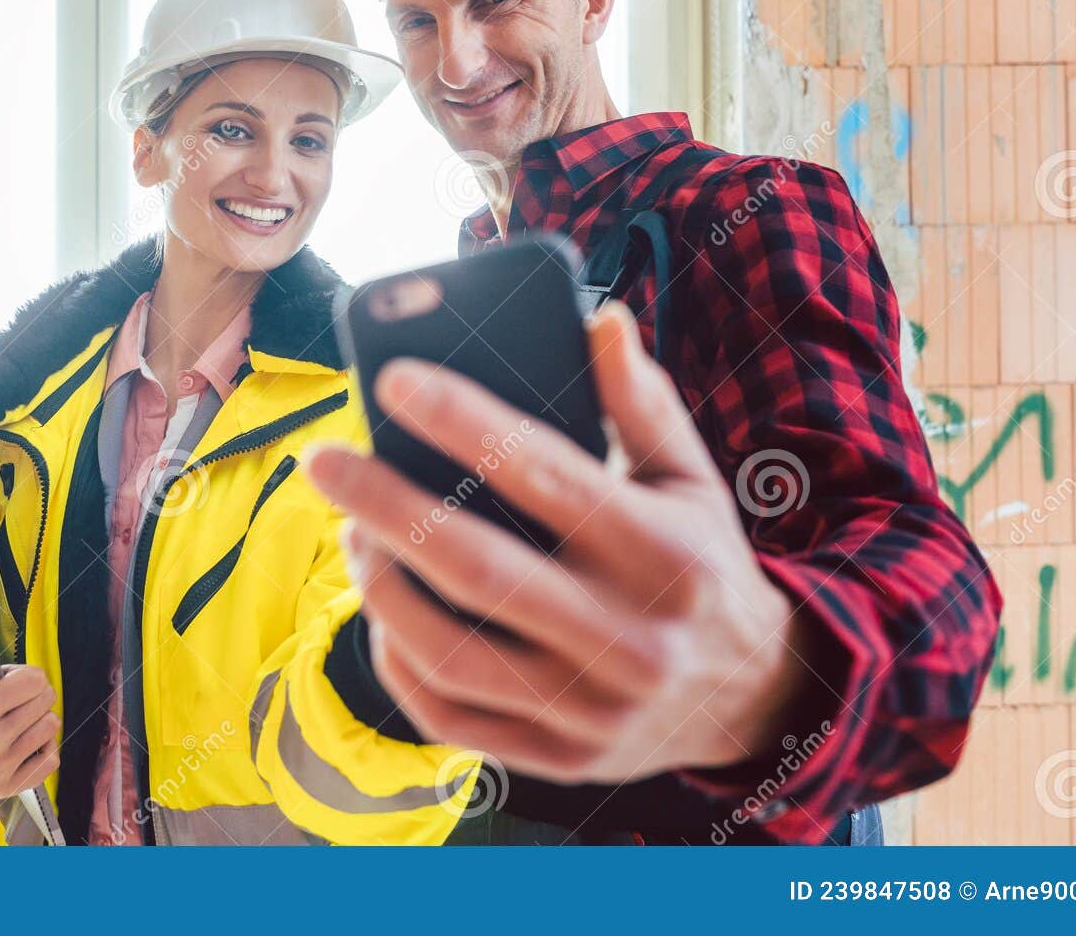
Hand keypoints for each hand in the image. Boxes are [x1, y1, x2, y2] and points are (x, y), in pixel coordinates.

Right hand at [0, 595, 59, 797]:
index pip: (36, 681)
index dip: (25, 676)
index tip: (6, 682)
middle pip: (47, 702)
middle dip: (33, 696)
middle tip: (10, 703)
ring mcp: (0, 770)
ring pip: (51, 728)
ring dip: (37, 721)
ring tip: (13, 722)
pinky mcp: (12, 788)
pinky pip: (52, 758)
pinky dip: (41, 749)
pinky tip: (19, 745)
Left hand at [302, 300, 809, 784]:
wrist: (752, 700)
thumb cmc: (701, 566)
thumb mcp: (692, 479)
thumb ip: (642, 402)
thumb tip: (600, 318)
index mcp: (665, 554)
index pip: (546, 474)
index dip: (461, 422)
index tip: (392, 380)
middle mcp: (628, 637)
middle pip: (475, 567)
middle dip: (383, 505)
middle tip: (323, 459)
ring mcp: (589, 709)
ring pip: (448, 648)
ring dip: (379, 581)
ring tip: (351, 527)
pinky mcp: (556, 758)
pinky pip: (448, 713)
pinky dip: (396, 659)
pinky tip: (380, 606)